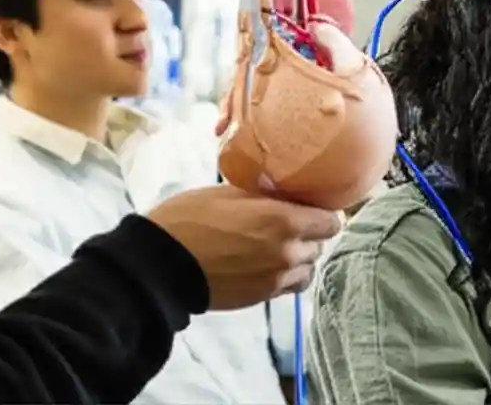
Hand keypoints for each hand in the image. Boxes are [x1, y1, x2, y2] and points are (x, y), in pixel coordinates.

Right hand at [147, 184, 341, 309]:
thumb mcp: (228, 192)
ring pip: (307, 269)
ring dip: (299, 258)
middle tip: (289, 224)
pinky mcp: (262, 298)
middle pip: (319, 245)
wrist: (160, 265)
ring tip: (277, 247)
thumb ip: (264, 196)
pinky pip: (289, 287)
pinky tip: (266, 265)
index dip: (322, 214)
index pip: (330, 222)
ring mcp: (276, 279)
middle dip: (309, 234)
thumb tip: (282, 195)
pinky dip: (285, 276)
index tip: (310, 208)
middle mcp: (287, 253)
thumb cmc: (189, 219)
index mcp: (283, 221)